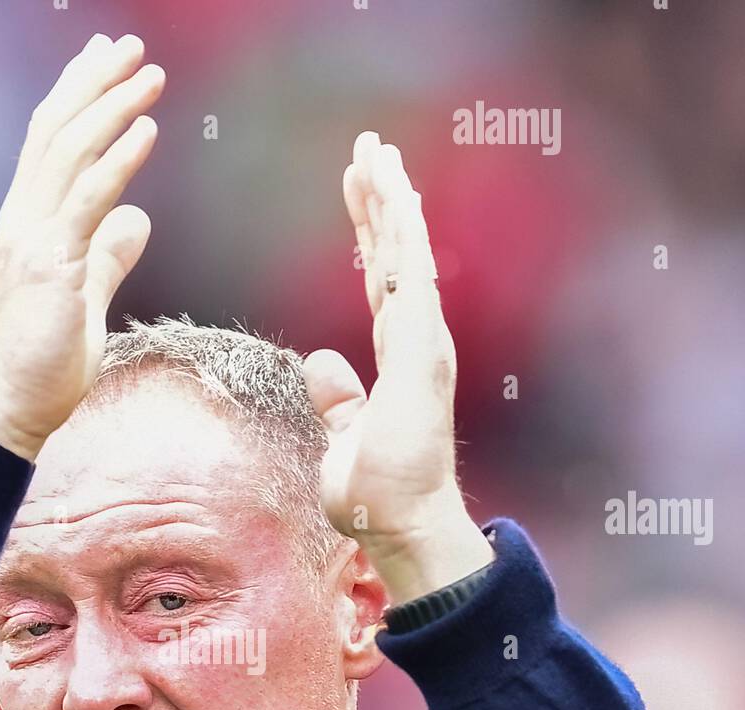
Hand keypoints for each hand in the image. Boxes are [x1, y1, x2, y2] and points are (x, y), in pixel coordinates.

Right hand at [0, 33, 164, 459]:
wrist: (7, 410)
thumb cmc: (41, 364)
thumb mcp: (83, 299)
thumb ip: (106, 257)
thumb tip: (136, 222)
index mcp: (27, 224)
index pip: (50, 144)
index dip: (78, 95)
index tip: (105, 58)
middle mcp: (23, 219)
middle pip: (58, 131)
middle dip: (95, 81)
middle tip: (131, 45)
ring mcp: (33, 239)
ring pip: (71, 153)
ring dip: (113, 106)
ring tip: (149, 74)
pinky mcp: (52, 266)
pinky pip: (86, 200)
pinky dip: (117, 159)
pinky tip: (144, 129)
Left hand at [302, 131, 493, 602]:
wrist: (401, 526)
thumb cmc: (375, 494)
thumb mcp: (342, 437)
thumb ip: (338, 401)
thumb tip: (320, 365)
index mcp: (399, 357)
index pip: (382, 280)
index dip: (370, 232)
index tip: (357, 189)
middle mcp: (417, 342)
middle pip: (396, 256)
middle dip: (382, 200)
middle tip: (367, 148)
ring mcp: (424, 345)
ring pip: (407, 255)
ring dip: (392, 201)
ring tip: (376, 152)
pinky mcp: (422, 353)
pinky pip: (413, 279)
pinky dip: (404, 235)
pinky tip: (396, 195)